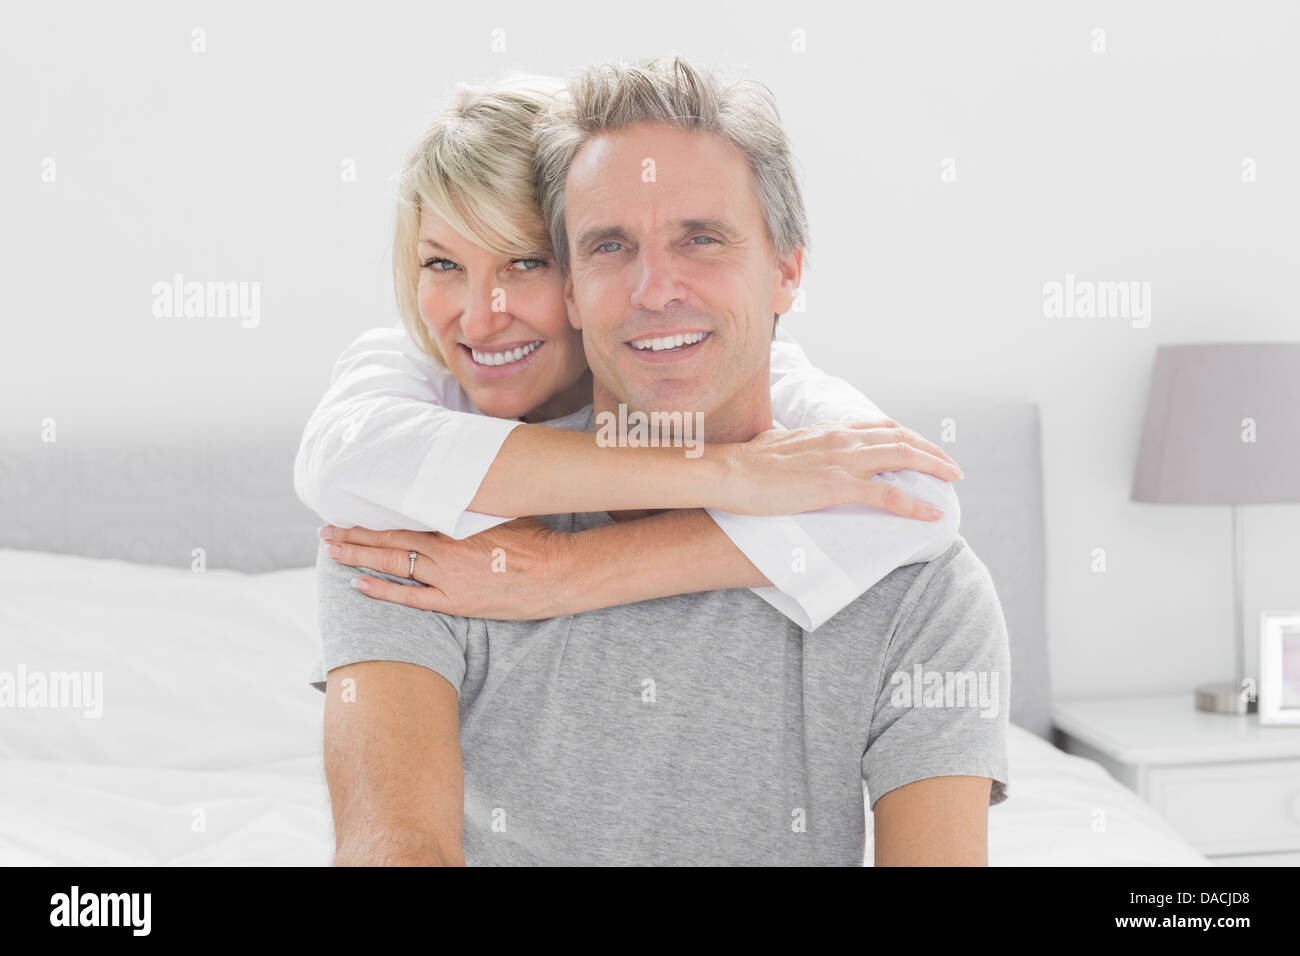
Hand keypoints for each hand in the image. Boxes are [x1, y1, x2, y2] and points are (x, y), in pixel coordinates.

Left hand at [320, 519, 574, 618]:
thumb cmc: (535, 536)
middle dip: (354, 534)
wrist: (556, 572)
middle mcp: (443, 548)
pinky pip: (411, 598)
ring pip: (392, 564)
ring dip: (359, 557)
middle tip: (324, 531)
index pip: (402, 514)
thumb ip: (476, 496)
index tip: (348, 507)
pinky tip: (359, 585)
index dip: (372, 512)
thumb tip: (460, 473)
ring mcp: (447, 577)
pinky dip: (383, 591)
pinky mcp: (456, 602)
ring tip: (332, 553)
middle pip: (389, 538)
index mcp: (453, 522)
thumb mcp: (503, 507)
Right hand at [718, 417, 962, 517]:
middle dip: (931, 452)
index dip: (909, 437)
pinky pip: (886, 496)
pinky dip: (914, 505)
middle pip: (900, 439)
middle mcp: (842, 438)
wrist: (731, 472)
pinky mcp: (835, 487)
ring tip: (952, 481)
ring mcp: (841, 461)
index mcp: (830, 429)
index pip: (881, 426)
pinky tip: (931, 513)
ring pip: (901, 458)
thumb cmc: (749, 463)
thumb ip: (804, 445)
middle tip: (951, 468)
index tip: (925, 449)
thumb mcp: (784, 443)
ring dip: (932, 469)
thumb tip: (804, 450)